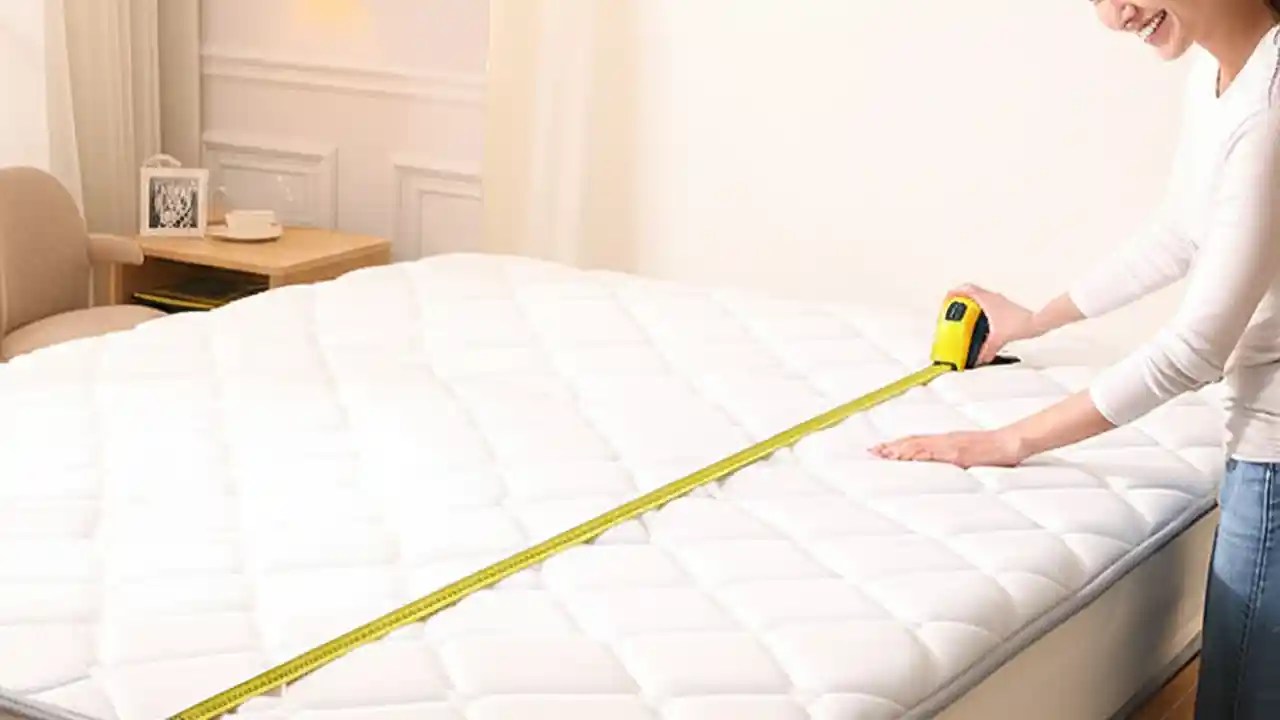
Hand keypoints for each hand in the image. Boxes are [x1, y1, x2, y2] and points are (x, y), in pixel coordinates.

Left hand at [869, 429, 1027, 468]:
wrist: (1011, 442)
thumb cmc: (993, 451)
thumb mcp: (969, 456)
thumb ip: (954, 459)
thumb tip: (941, 467)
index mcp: (946, 441)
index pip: (916, 442)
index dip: (897, 445)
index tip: (880, 449)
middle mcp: (944, 440)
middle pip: (912, 442)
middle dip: (890, 447)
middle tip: (872, 452)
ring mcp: (950, 445)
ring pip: (918, 445)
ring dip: (898, 450)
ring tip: (882, 454)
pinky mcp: (957, 453)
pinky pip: (934, 452)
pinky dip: (918, 454)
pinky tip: (907, 457)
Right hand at [949, 283, 1036, 365]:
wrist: (1037, 322)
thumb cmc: (1021, 323)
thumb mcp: (998, 338)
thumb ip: (986, 350)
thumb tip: (980, 357)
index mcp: (987, 300)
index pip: (966, 289)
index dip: (954, 292)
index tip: (947, 299)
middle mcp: (993, 297)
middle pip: (971, 290)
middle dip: (960, 297)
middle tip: (954, 306)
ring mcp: (999, 301)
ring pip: (980, 296)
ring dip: (971, 302)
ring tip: (966, 314)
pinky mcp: (1004, 307)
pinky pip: (987, 303)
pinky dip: (980, 308)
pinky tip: (982, 321)